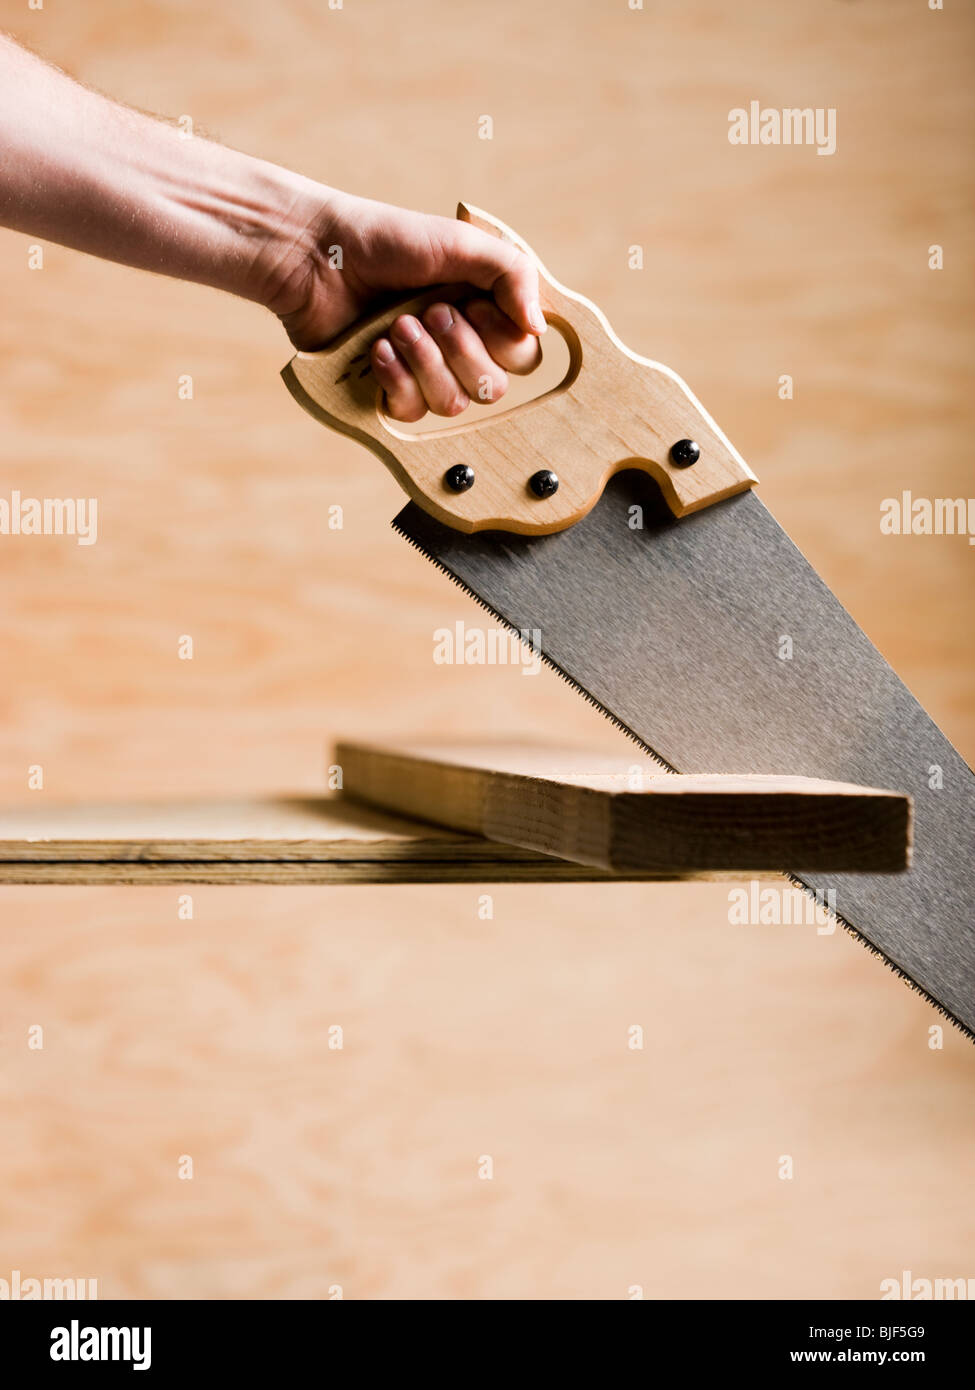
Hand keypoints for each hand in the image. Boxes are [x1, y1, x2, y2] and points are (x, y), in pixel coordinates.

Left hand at [263, 190, 544, 420]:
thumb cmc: (387, 240)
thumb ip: (514, 275)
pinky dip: (396, 378)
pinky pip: (412, 411)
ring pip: (453, 404)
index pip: (523, 355)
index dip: (501, 338)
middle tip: (429, 311)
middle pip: (493, 388)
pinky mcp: (388, 390)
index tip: (470, 302)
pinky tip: (377, 349)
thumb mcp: (461, 243)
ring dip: (426, 361)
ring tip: (397, 325)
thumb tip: (540, 328)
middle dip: (461, 349)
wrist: (316, 255)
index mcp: (484, 311)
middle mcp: (460, 345)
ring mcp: (424, 371)